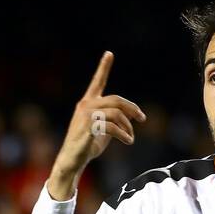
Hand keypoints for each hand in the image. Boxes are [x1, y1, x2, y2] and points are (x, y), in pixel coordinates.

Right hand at [47, 51, 146, 199]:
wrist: (73, 159)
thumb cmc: (88, 145)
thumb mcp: (104, 129)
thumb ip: (114, 119)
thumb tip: (131, 116)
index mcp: (88, 103)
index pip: (97, 82)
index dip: (103, 67)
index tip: (109, 53)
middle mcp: (86, 105)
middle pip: (116, 100)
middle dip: (132, 109)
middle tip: (142, 119)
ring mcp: (86, 116)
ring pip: (116, 113)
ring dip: (128, 126)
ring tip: (130, 138)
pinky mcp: (88, 128)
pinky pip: (112, 126)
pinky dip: (123, 134)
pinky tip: (127, 141)